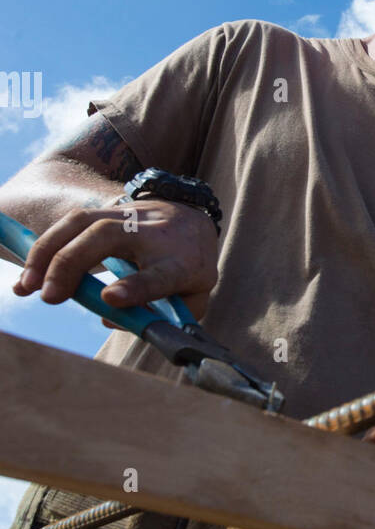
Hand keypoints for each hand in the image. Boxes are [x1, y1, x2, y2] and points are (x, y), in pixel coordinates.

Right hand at [12, 199, 218, 329]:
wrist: (192, 221)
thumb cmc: (189, 269)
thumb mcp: (191, 299)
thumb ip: (160, 318)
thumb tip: (109, 316)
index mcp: (182, 262)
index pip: (159, 275)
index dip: (136, 287)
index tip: (111, 298)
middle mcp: (153, 233)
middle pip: (107, 236)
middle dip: (73, 262)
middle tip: (50, 297)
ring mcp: (128, 216)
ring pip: (82, 223)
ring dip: (48, 252)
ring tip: (28, 285)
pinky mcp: (105, 211)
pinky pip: (69, 224)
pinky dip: (44, 247)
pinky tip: (28, 274)